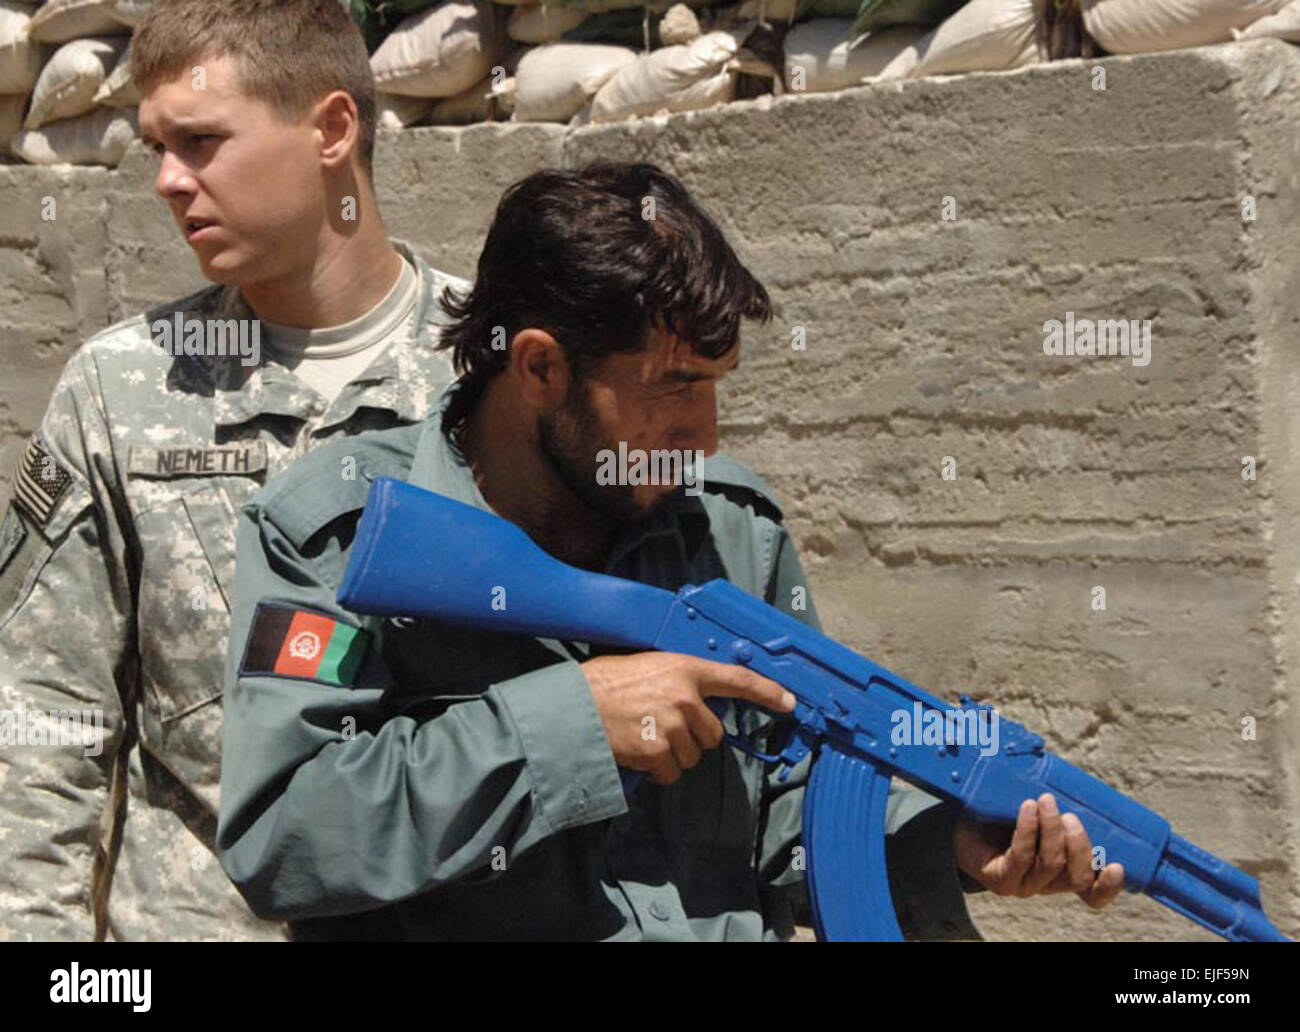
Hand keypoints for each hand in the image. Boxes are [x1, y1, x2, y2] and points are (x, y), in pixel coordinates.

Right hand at [581, 652, 794, 785]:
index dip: (767, 692)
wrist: (575, 706)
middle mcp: (686, 697)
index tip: (788, 703)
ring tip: (644, 736)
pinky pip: (672, 773)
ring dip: (673, 754)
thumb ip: (680, 680)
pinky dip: (658, 771)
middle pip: (713, 734)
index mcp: (685, 669)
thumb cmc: (605, 683)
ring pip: (693, 756)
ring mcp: (673, 726)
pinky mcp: (659, 753)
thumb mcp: (649, 667)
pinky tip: (638, 753)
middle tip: (660, 725)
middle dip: (692, 736)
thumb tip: (701, 701)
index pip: (738, 679)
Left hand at [954, 793, 1124, 908]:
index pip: (1091, 892)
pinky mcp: (1000, 879)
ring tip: (1046, 802)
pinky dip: (1028, 830)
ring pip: (1050, 865)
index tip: (1118, 866)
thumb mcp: (1036, 813)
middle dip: (1079, 845)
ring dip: (1052, 831)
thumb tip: (1076, 781)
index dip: (1108, 886)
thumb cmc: (1002, 817)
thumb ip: (1058, 807)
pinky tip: (1028, 807)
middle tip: (1070, 816)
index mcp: (1062, 872)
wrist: (959, 824)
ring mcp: (1023, 885)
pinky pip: (1021, 857)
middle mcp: (1046, 884)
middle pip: (1076, 877)